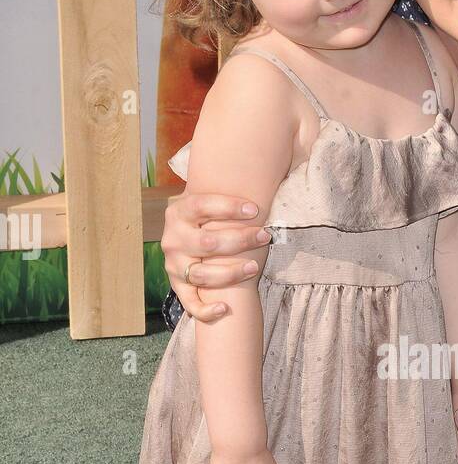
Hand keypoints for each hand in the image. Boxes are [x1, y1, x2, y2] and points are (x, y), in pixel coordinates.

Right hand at [162, 191, 271, 323]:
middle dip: (239, 240)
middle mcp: (173, 238)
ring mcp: (174, 264)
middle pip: (206, 243)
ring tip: (255, 267)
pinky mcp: (178, 286)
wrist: (188, 233)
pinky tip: (225, 309)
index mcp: (179, 210)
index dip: (228, 207)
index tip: (255, 209)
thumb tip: (279, 153)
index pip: (202, 205)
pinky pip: (190, 303)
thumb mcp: (213, 195)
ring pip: (202, 274)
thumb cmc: (212, 214)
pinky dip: (206, 310)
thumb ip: (233, 183)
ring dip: (230, 273)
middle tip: (265, 235)